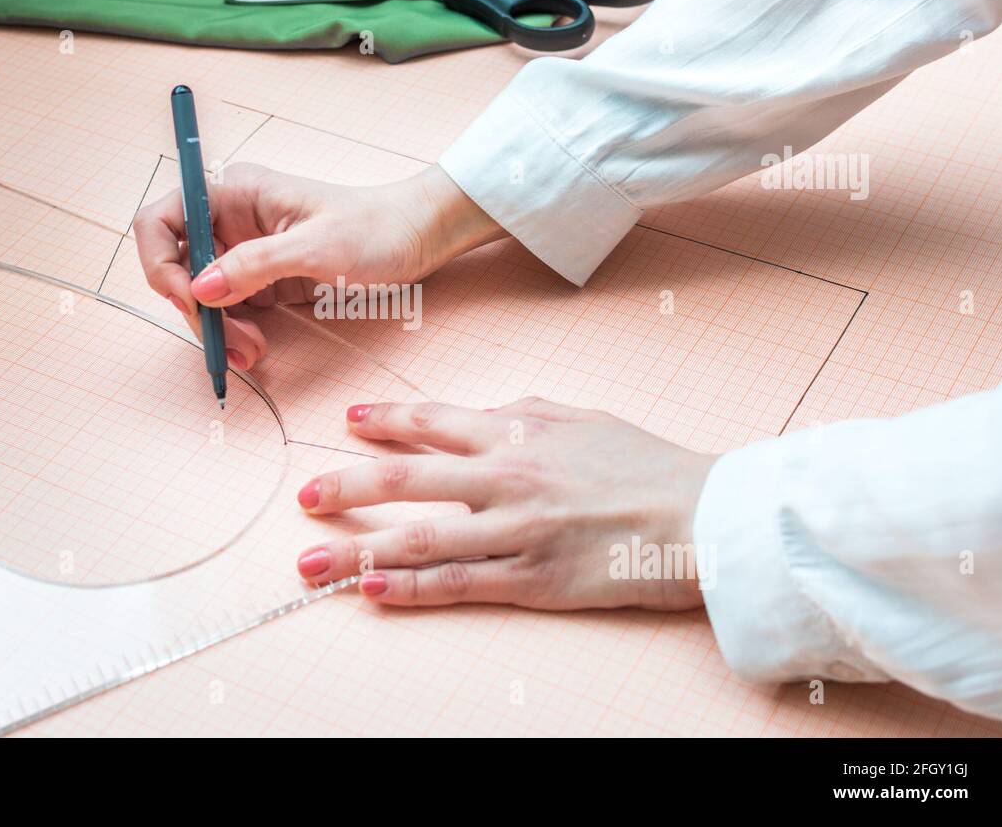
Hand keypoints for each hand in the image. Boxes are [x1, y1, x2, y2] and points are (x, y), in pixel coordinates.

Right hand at [133, 162, 503, 367]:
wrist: (418, 239)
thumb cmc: (375, 227)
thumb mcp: (317, 247)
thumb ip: (254, 265)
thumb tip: (200, 289)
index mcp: (233, 192)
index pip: (161, 220)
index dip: (161, 262)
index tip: (191, 299)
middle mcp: (228, 219)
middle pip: (176, 268)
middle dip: (197, 309)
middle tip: (232, 342)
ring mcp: (243, 252)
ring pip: (201, 297)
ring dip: (217, 330)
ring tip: (253, 353)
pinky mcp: (260, 280)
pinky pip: (229, 312)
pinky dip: (235, 334)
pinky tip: (257, 349)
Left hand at [294, 398, 716, 610]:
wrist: (697, 517)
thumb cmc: (641, 465)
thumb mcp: (580, 418)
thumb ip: (523, 411)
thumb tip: (479, 413)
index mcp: (517, 433)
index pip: (432, 422)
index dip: (384, 420)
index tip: (348, 421)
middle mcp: (504, 478)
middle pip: (404, 481)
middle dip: (345, 487)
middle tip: (305, 496)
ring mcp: (514, 531)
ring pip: (417, 540)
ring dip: (356, 551)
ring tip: (310, 560)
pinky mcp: (530, 579)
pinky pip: (455, 584)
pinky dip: (407, 589)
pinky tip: (370, 591)